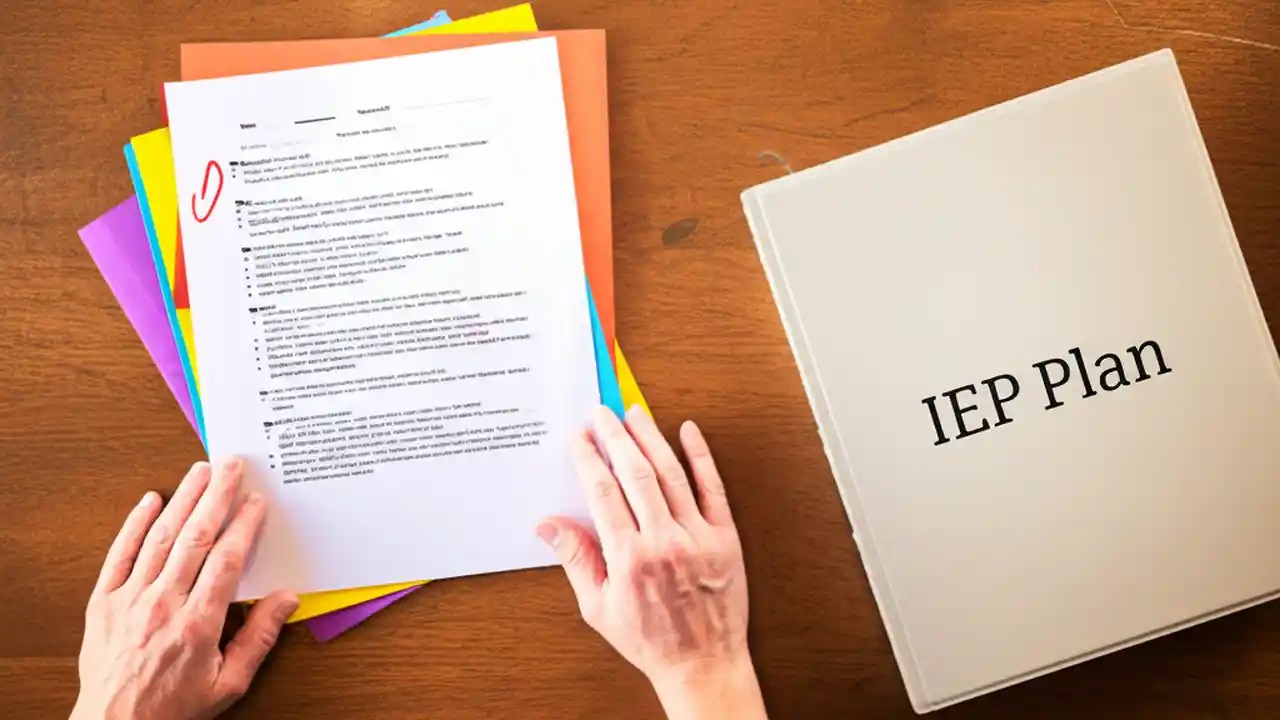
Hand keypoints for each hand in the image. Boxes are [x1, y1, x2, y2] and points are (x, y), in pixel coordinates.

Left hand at [73, 458, 297, 719]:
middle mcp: (163, 604)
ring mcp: (129, 600)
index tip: (256, 501)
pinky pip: (120, 554)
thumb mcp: (228, 683)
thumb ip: (259, 638)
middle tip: (231, 466)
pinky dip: (134, 524)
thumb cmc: (172, 709)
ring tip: (199, 470)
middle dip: (216, 496)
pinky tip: (150, 500)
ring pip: (160, 537)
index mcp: (198, 624)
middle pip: (195, 537)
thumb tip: (287, 601)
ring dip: (183, 499)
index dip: (244, 525)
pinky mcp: (102, 602)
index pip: (227, 560)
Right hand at [538, 407, 765, 719]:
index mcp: (629, 558)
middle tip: (602, 414)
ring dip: (651, 438)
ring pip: (672, 474)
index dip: (588, 458)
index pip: (602, 492)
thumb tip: (548, 525)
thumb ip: (576, 560)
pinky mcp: (725, 537)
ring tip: (635, 414)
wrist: (702, 663)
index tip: (579, 438)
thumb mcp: (598, 608)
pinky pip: (713, 488)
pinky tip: (689, 432)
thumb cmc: (650, 639)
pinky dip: (701, 456)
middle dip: (615, 437)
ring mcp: (698, 537)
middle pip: (635, 473)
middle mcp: (664, 541)